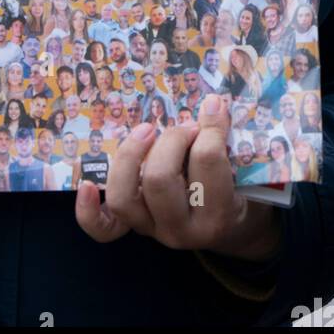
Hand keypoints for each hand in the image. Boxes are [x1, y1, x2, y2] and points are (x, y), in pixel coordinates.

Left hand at [75, 94, 282, 261]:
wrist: (233, 229)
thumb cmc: (238, 191)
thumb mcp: (245, 173)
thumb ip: (229, 144)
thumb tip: (212, 103)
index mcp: (217, 216)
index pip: (206, 163)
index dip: (209, 128)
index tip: (213, 108)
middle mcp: (180, 230)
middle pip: (160, 180)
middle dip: (171, 139)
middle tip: (186, 126)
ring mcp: (152, 230)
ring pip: (124, 197)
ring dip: (131, 156)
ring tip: (147, 130)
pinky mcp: (133, 227)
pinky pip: (102, 228)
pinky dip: (89, 210)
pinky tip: (88, 185)